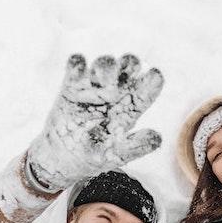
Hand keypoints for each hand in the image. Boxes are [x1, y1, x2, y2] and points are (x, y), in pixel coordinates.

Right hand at [27, 53, 163, 190]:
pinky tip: (78, 70)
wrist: (63, 159)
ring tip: (102, 81)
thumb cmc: (95, 156)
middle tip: (127, 71)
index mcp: (132, 107)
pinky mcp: (72, 86)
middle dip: (130, 64)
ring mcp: (94, 88)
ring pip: (104, 64)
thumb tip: (157, 137)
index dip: (153, 79)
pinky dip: (78, 64)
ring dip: (106, 67)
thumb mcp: (117, 155)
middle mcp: (116, 93)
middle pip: (128, 67)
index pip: (148, 87)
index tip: (153, 76)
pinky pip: (76, 66)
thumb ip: (137, 146)